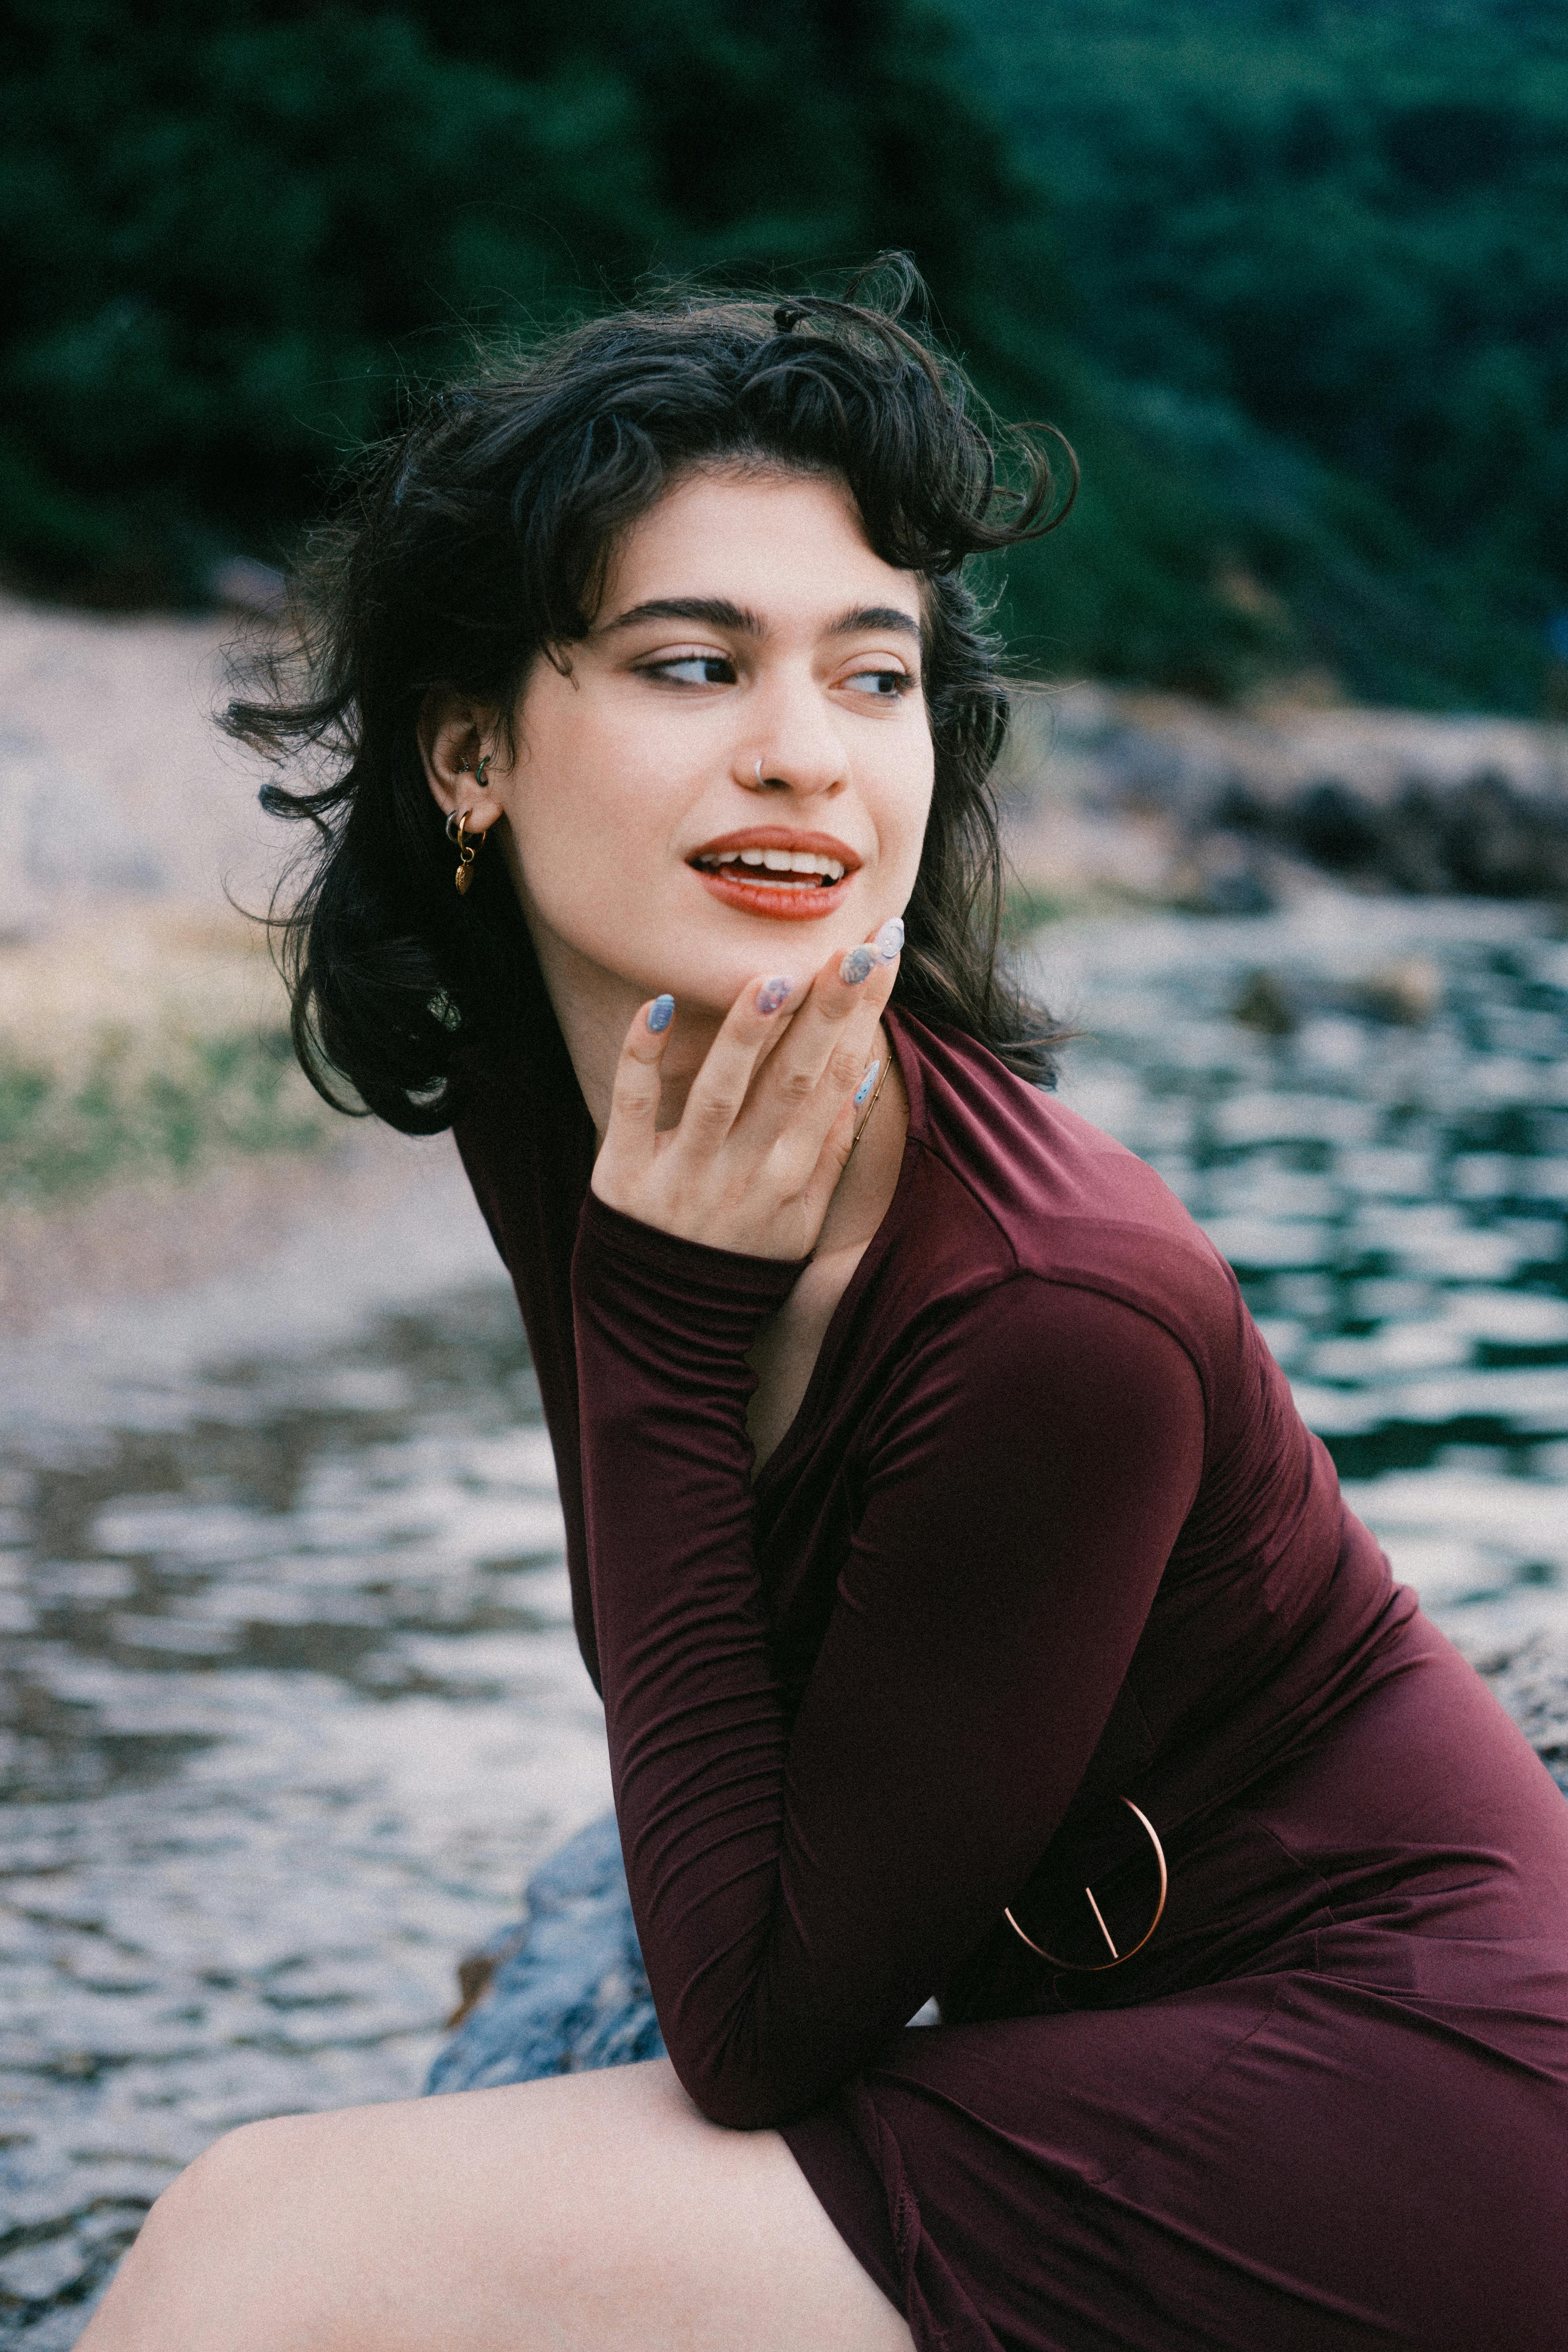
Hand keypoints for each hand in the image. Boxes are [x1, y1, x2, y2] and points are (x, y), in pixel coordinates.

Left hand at [590, 920, 903, 1259]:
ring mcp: (686, 1172)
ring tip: (774, 977)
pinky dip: (644, 1055)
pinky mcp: (626, 1172)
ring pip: (721, 1092)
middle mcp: (747, 1172)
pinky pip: (635, 1105)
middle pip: (794, 1080)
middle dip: (828, 1012)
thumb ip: (831, 1149)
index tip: (884, 954)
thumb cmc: (742, 1253)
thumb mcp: (802, 1217)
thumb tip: (864, 1070)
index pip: (837, 1083)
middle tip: (854, 947)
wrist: (666, 1321)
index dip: (863, 1019)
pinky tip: (658, 1004)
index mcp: (793, 1177)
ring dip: (747, 1033)